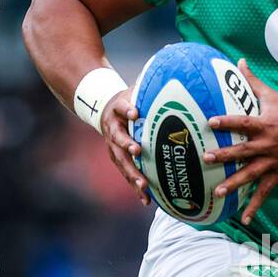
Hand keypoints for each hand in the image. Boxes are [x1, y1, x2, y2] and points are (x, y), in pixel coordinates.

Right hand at [100, 89, 150, 203]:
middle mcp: (113, 130)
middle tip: (137, 151)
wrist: (103, 110)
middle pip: (118, 139)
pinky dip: (136, 187)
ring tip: (143, 185)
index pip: (121, 108)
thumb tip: (174, 76)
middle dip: (128, 146)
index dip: (127, 110)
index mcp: (117, 111)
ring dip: (132, 173)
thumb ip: (148, 88)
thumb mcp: (134, 90)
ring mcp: (113, 147)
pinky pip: (126, 174)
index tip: (135, 112)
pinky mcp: (118, 159)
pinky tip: (146, 200)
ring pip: (121, 162)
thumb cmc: (127, 100)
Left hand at [205, 59, 277, 223]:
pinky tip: (244, 220)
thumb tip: (239, 61)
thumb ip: (253, 82)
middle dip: (224, 155)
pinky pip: (264, 193)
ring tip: (218, 191)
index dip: (227, 121)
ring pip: (251, 174)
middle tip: (206, 159)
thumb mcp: (273, 97)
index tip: (210, 121)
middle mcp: (267, 145)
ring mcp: (273, 162)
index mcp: (264, 125)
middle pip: (243, 151)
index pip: (243, 122)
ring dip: (235, 183)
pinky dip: (254, 207)